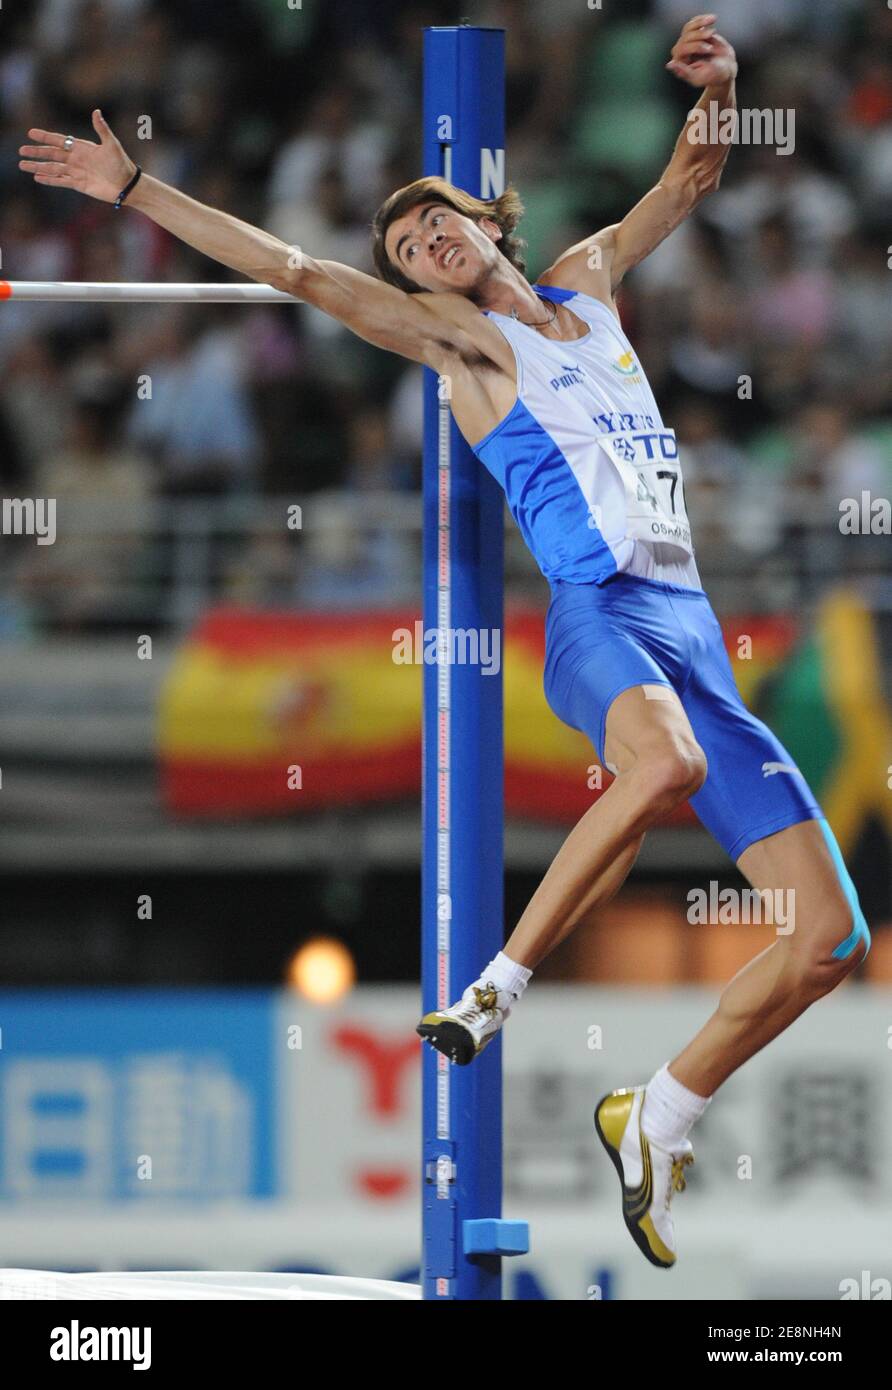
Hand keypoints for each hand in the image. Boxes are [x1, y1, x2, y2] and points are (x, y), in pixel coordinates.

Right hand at [19, 109, 136, 202]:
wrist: (127, 185)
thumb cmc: (121, 163)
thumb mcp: (112, 144)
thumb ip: (102, 129)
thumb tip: (96, 111)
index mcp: (81, 147)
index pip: (59, 140)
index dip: (45, 137)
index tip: (31, 133)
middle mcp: (76, 159)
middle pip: (52, 154)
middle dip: (36, 152)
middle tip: (21, 150)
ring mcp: (76, 172)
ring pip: (53, 168)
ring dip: (38, 166)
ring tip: (23, 165)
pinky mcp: (79, 184)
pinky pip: (60, 181)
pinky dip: (49, 179)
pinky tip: (37, 177)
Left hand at [666, 14, 736, 87]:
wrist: (726, 66)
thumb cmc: (713, 75)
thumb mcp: (699, 77)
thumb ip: (684, 72)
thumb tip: (669, 65)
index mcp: (679, 63)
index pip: (681, 49)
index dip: (696, 47)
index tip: (709, 49)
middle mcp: (680, 51)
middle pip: (686, 37)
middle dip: (700, 37)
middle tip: (712, 45)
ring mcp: (687, 41)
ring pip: (689, 28)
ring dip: (702, 25)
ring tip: (713, 29)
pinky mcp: (695, 33)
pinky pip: (695, 22)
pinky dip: (703, 19)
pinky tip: (713, 19)